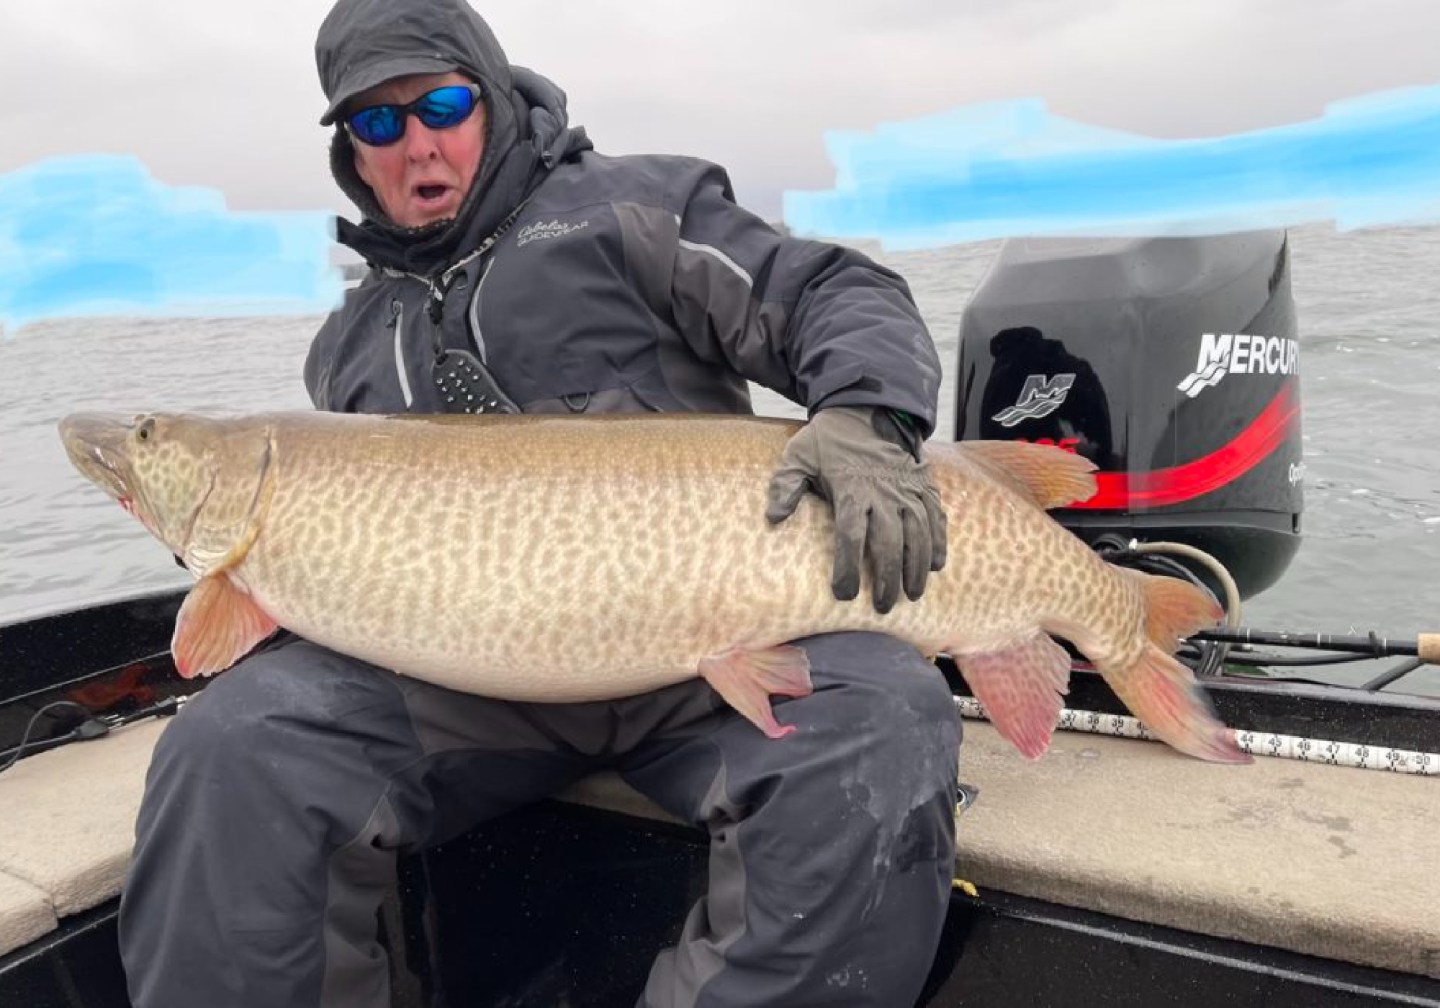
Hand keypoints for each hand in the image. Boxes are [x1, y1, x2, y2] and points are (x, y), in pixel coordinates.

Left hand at [765, 406, 946, 612]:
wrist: (866, 409)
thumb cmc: (827, 440)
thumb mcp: (798, 456)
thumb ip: (785, 487)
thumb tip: (773, 518)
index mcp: (851, 490)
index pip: (851, 537)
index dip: (848, 568)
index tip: (844, 593)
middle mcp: (883, 493)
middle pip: (889, 543)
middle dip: (887, 578)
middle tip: (882, 605)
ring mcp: (907, 490)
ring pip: (917, 535)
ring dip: (916, 568)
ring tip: (912, 594)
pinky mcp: (922, 486)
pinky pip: (935, 517)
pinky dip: (937, 542)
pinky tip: (934, 565)